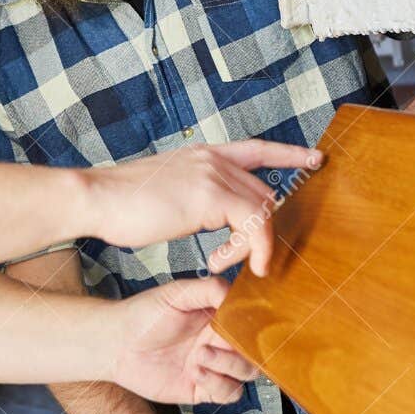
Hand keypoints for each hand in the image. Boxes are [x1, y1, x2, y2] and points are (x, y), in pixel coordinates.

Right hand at [81, 140, 322, 275]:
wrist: (98, 198)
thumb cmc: (123, 203)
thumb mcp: (169, 192)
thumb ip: (196, 196)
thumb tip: (211, 215)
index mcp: (205, 154)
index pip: (259, 149)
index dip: (289, 154)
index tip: (316, 159)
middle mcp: (215, 158)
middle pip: (265, 192)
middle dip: (264, 229)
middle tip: (248, 259)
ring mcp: (215, 174)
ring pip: (262, 210)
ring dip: (252, 245)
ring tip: (224, 264)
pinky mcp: (212, 197)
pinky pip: (252, 225)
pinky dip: (249, 249)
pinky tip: (225, 264)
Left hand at [108, 278, 260, 404]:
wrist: (116, 345)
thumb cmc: (144, 314)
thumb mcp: (177, 294)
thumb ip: (209, 289)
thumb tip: (236, 293)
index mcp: (219, 316)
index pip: (252, 323)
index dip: (254, 326)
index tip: (245, 325)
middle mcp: (220, 341)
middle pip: (256, 351)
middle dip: (243, 350)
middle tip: (216, 343)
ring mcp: (214, 366)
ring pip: (247, 373)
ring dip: (229, 366)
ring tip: (199, 357)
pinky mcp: (203, 388)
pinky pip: (228, 393)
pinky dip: (218, 383)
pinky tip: (195, 371)